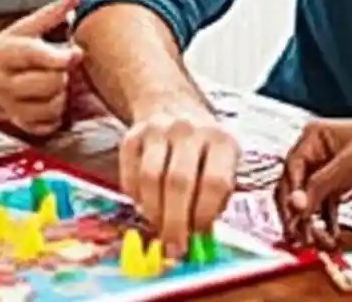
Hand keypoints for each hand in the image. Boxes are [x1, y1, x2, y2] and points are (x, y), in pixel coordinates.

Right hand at [0, 0, 82, 136]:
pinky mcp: (15, 122)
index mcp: (7, 54)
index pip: (36, 57)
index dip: (62, 57)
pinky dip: (54, 117)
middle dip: (62, 76)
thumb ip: (51, 14)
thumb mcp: (23, 28)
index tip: (76, 53)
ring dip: (61, 97)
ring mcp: (9, 106)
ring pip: (49, 108)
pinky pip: (45, 127)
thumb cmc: (5, 50)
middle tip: (60, 69)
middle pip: (48, 85)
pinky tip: (51, 103)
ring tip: (56, 85)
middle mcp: (5, 82)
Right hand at [120, 109, 238, 255]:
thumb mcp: (221, 166)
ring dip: (153, 211)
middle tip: (173, 247)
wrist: (172, 105)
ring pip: (150, 178)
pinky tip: (146, 204)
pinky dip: (136, 197)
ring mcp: (158, 130)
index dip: (204, 214)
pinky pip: (129, 174)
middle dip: (175, 221)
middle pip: (179, 182)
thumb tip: (200, 241)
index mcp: (221, 141)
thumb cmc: (203, 150)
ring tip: (159, 226)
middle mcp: (190, 131)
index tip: (198, 236)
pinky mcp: (132, 135)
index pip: (214, 181)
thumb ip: (214, 201)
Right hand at [278, 116, 351, 248]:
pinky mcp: (343, 182)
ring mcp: (329, 167)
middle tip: (298, 234)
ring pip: (310, 198)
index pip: (292, 168)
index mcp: (314, 135)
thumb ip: (321, 184)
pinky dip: (326, 220)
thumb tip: (296, 204)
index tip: (295, 215)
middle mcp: (317, 150)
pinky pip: (326, 204)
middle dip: (297, 211)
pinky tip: (330, 233)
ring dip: (311, 220)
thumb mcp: (351, 163)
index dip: (291, 193)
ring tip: (314, 240)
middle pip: (296, 185)